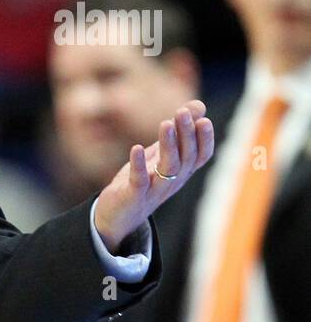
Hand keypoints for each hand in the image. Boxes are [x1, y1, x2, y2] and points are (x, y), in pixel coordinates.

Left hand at [94, 100, 214, 251]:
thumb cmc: (142, 181)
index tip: (204, 119)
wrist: (117, 216)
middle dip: (186, 134)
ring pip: (169, 168)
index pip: (201, 156)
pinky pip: (139, 180)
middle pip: (186, 157)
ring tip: (165, 123)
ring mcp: (154, 189)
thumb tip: (198, 105)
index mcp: (182, 172)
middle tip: (181, 112)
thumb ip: (177, 133)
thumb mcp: (160, 154)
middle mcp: (173, 181)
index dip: (205, 139)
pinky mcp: (134, 195)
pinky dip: (138, 164)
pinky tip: (136, 148)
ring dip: (169, 145)